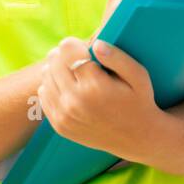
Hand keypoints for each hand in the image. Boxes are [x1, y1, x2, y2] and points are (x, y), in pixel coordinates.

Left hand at [36, 37, 166, 159]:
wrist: (136, 138)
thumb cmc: (138, 101)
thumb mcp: (139, 76)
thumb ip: (118, 58)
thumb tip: (96, 44)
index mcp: (94, 87)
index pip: (67, 49)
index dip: (75, 44)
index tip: (85, 49)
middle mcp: (75, 102)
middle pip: (53, 60)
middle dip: (66, 55)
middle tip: (82, 61)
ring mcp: (64, 115)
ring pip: (46, 75)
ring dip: (58, 70)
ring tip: (77, 74)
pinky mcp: (59, 125)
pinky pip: (43, 94)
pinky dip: (53, 86)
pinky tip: (71, 89)